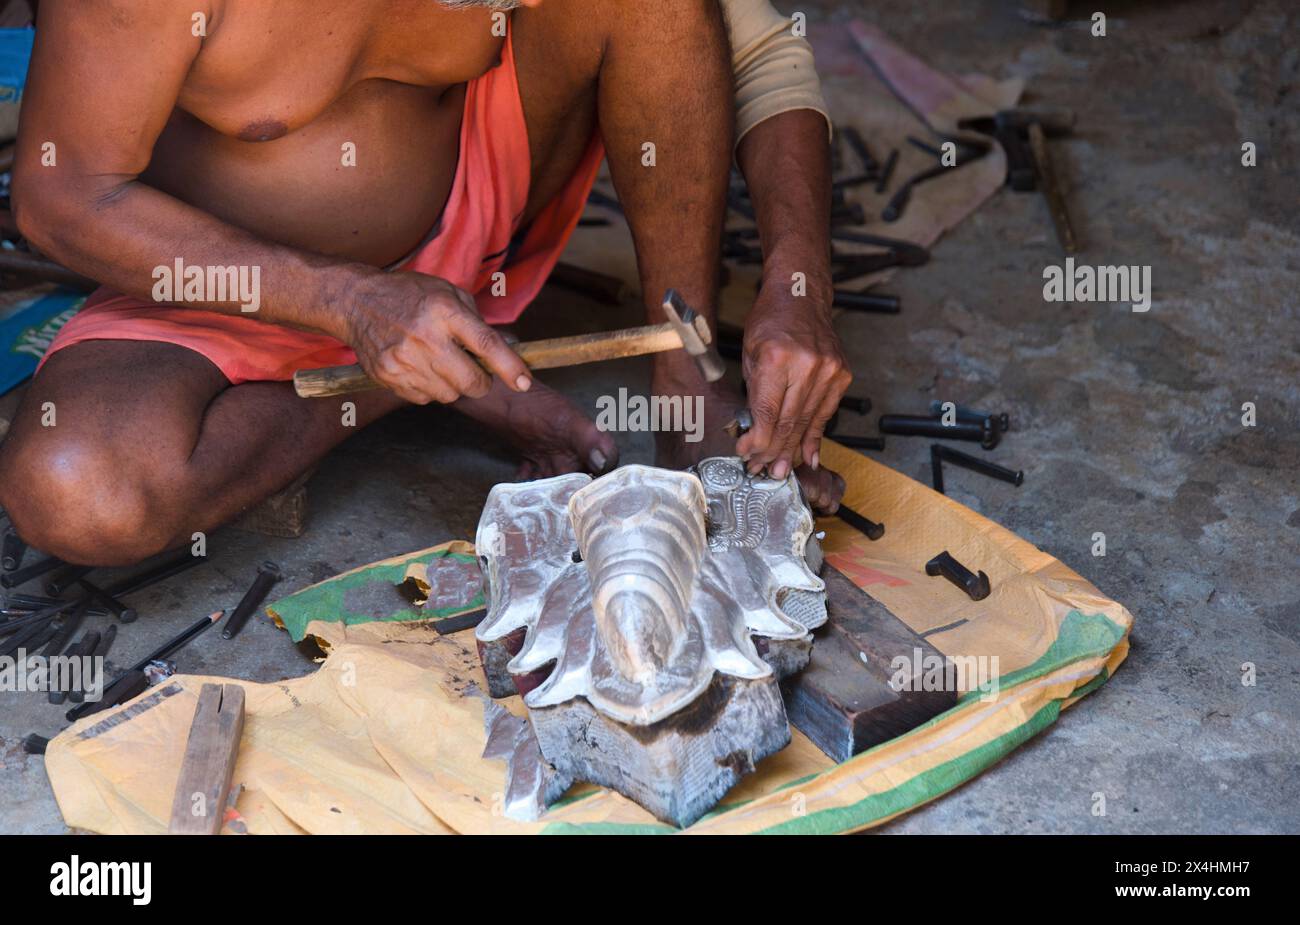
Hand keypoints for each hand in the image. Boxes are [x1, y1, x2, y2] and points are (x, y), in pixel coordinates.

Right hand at [341, 272, 530, 404]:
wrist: (357, 302)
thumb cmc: (408, 295)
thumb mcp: (447, 292)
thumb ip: (475, 320)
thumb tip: (503, 351)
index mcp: (445, 312)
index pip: (485, 345)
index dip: (509, 367)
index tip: (524, 383)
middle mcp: (425, 338)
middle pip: (471, 382)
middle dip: (480, 382)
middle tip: (474, 370)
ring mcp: (405, 361)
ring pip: (449, 395)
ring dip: (453, 385)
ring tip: (439, 362)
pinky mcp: (390, 377)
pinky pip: (425, 399)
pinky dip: (430, 388)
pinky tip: (420, 367)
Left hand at [736, 286, 851, 477]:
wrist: (801, 297)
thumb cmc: (770, 322)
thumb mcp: (750, 354)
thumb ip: (754, 394)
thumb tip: (755, 433)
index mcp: (778, 359)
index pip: (768, 413)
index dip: (757, 440)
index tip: (746, 454)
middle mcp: (807, 366)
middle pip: (788, 422)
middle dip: (773, 451)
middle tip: (763, 470)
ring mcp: (829, 370)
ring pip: (807, 422)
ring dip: (792, 449)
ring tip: (781, 469)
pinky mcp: (842, 375)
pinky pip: (825, 413)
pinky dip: (815, 436)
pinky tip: (807, 456)